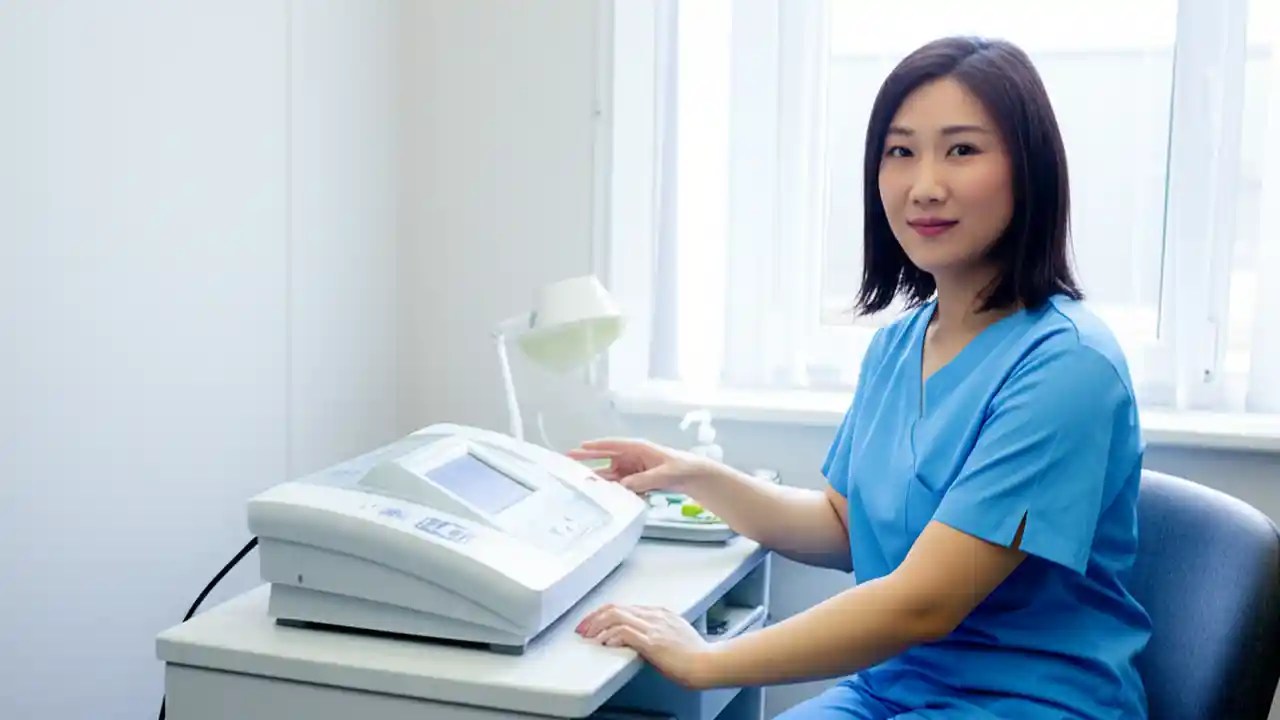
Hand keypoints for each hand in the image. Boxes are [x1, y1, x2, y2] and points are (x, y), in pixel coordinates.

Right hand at [566, 438, 708, 493]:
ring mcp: (632, 469)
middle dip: (587, 458)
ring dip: (597, 479)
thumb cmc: (681, 468)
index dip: (596, 446)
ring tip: (580, 484)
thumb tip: (623, 486)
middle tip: (567, 459)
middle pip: (605, 457)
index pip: (613, 445)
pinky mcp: (634, 480)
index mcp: (638, 448)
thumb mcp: (663, 474)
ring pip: (610, 474)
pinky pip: (619, 485)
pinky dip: (611, 489)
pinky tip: (602, 496)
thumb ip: (643, 480)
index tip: (580, 447)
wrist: (693, 476)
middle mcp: (631, 457)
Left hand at [575, 603, 716, 688]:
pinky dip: (610, 636)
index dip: (603, 614)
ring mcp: (653, 627)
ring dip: (597, 626)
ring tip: (589, 636)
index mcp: (659, 613)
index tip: (592, 623)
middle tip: (583, 628)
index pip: (624, 607)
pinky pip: (624, 632)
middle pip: (615, 608)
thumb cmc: (695, 655)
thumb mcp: (674, 636)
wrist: (707, 663)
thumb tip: (639, 639)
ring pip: (616, 616)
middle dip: (594, 617)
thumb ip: (657, 632)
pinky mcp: (652, 641)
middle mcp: (654, 616)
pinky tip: (604, 643)